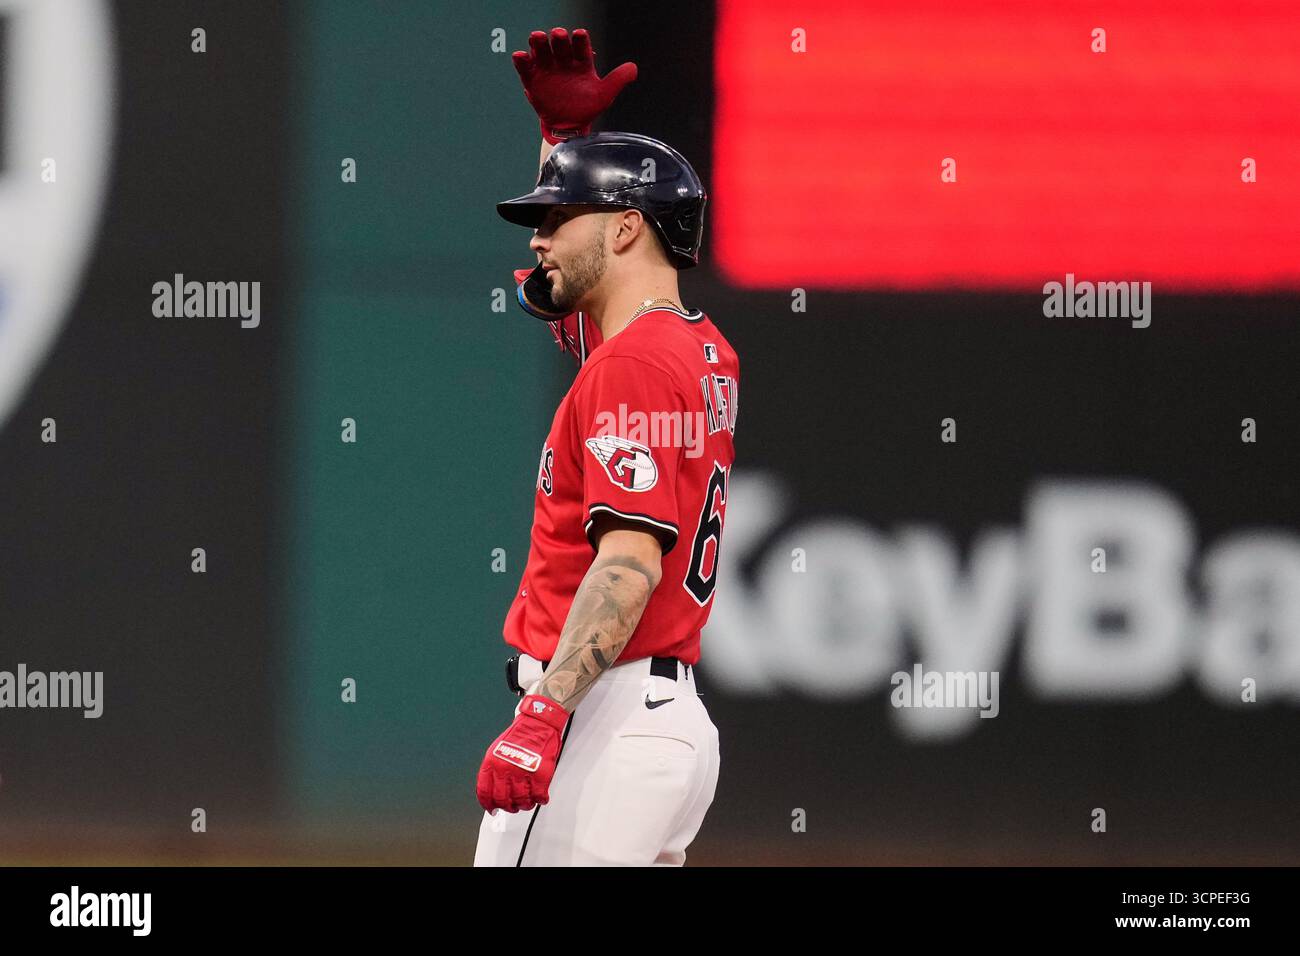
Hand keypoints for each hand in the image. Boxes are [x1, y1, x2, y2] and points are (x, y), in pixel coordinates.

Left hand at [476, 693, 568, 811]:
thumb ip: (493, 770)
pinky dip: (540, 800)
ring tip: (528, 802)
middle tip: (513, 807)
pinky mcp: (540, 774)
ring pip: (521, 800)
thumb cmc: (520, 735)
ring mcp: (523, 772)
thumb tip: (492, 791)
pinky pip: (538, 795)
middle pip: (503, 799)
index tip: (492, 809)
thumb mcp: (497, 750)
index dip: (488, 804)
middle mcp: (505, 769)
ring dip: (525, 805)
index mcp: (492, 763)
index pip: (485, 792)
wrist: (538, 722)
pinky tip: (540, 797)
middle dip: (508, 807)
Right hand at [512, 27, 637, 143]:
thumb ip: (618, 80)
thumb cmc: (587, 108)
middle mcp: (563, 61)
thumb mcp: (604, 95)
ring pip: (541, 51)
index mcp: (581, 62)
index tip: (580, 34)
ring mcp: (547, 69)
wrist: (569, 127)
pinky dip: (521, 61)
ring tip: (537, 37)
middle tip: (559, 34)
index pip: (581, 46)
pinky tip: (520, 55)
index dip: (580, 39)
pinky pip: (525, 69)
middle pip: (560, 45)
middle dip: (559, 38)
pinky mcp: (532, 80)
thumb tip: (634, 68)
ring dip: (538, 43)